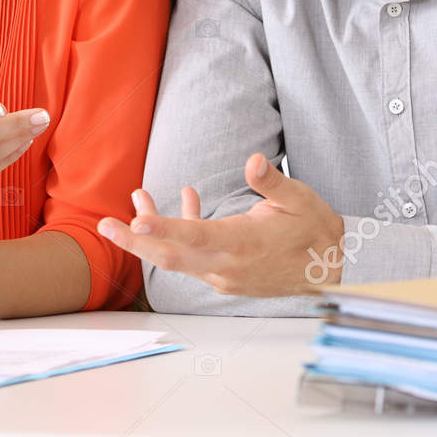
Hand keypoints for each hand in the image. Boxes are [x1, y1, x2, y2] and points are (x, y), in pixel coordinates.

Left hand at [95, 154, 345, 296]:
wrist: (334, 273)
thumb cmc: (317, 234)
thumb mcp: (302, 201)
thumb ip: (272, 183)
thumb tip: (253, 161)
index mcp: (242, 245)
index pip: (194, 238)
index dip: (162, 230)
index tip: (134, 222)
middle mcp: (226, 265)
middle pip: (169, 256)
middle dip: (133, 241)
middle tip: (103, 226)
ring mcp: (223, 275)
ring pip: (177, 255)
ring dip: (153, 230)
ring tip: (136, 198)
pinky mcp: (225, 276)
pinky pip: (193, 255)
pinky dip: (182, 231)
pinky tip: (186, 199)